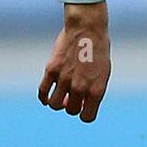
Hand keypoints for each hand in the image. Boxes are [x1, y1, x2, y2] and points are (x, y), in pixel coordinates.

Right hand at [38, 0, 110, 122]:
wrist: (87, 28)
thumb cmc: (98, 50)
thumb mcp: (103, 73)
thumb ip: (93, 90)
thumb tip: (81, 105)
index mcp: (97, 90)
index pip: (87, 117)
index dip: (84, 113)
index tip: (84, 106)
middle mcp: (81, 87)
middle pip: (71, 110)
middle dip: (71, 106)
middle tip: (72, 96)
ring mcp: (65, 79)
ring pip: (55, 105)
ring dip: (57, 102)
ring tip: (61, 94)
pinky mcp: (51, 70)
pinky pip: (43, 92)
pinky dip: (43, 97)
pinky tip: (46, 96)